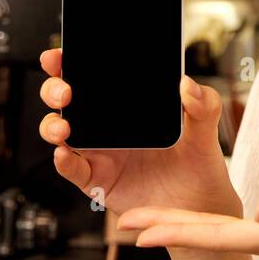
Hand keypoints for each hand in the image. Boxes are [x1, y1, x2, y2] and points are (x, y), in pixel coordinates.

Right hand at [37, 49, 240, 225]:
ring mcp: (99, 153)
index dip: (70, 62)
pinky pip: (72, 169)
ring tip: (64, 129)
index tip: (59, 55)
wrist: (200, 205)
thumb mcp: (206, 130)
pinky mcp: (97, 180)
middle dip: (54, 89)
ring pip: (60, 133)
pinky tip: (65, 155)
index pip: (92, 76)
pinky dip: (63, 162)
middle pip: (66, 100)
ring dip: (52, 126)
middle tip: (66, 91)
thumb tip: (188, 84)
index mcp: (127, 105)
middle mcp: (107, 126)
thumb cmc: (199, 163)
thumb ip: (203, 105)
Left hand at [119, 190, 258, 259]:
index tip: (136, 228)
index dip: (176, 230)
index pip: (220, 235)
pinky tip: (217, 217)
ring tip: (157, 217)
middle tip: (127, 218)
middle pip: (215, 236)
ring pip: (228, 233)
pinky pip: (248, 229)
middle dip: (170, 227)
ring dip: (191, 225)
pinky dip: (221, 223)